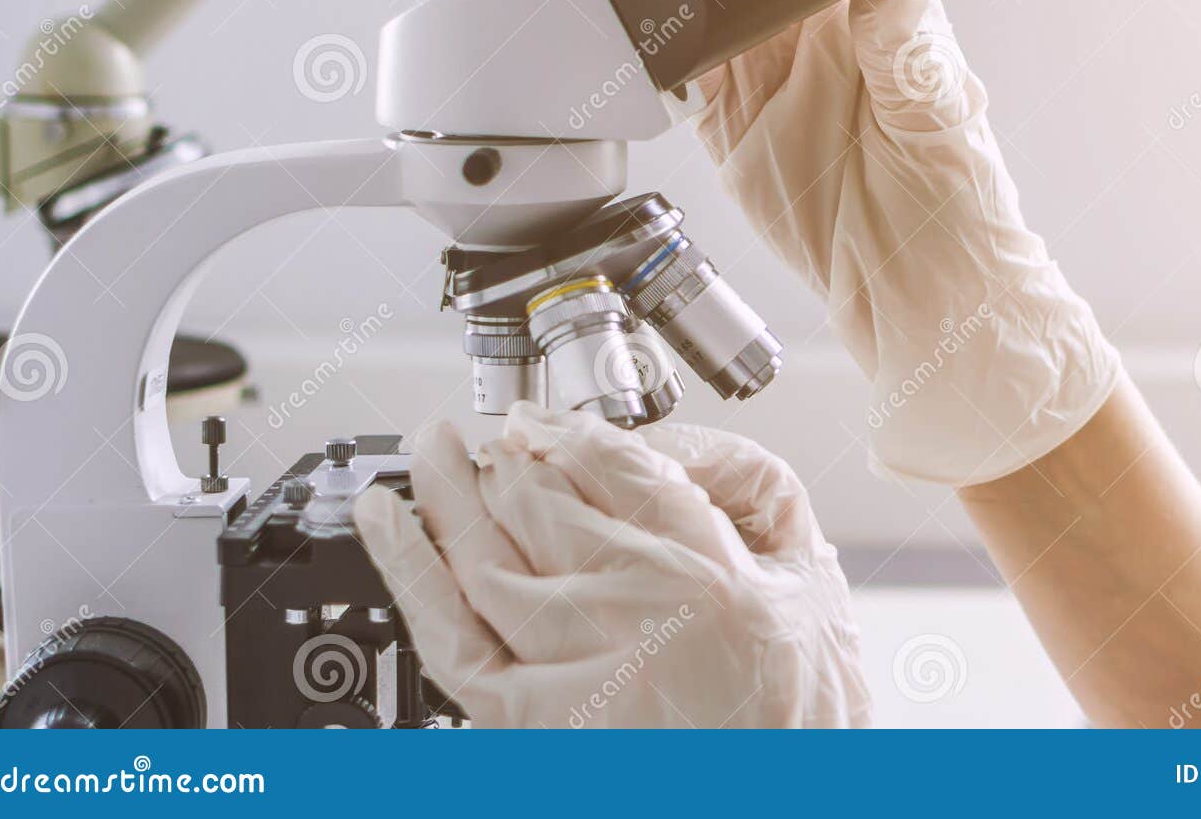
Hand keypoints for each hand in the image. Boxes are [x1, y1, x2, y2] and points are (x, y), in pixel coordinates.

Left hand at [353, 405, 870, 727]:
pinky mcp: (532, 723)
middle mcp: (641, 616)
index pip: (616, 469)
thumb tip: (670, 448)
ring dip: (446, 493)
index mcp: (713, 577)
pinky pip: (451, 636)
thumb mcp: (814, 591)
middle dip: (503, 458)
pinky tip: (386, 519)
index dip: (565, 432)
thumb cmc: (803, 723)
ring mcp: (579, 669)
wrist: (779, 806)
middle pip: (542, 505)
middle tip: (486, 437)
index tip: (541, 421)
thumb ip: (758, 502)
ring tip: (431, 453)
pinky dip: (407, 569)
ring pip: (488, 558)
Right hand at [618, 0, 1120, 485]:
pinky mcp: (731, 126)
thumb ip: (904, 35)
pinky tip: (631, 1)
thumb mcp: (937, 107)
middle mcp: (820, 31)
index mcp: (875, 6)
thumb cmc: (954, 197)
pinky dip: (654, 36)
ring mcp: (771, 75)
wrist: (916, 289)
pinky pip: (683, 67)